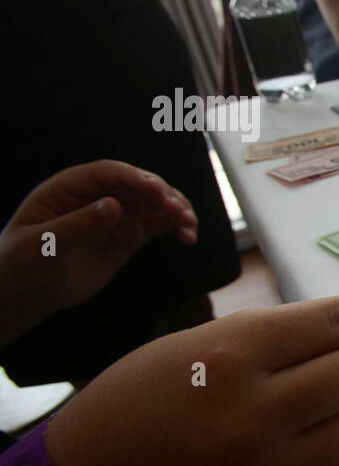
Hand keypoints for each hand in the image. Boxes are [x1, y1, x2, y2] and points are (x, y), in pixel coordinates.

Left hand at [0, 161, 197, 344]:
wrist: (26, 293)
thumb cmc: (22, 263)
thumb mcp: (43, 244)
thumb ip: (78, 224)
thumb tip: (114, 206)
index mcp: (70, 187)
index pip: (108, 173)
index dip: (135, 178)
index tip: (157, 191)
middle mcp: (98, 196)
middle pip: (138, 184)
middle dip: (162, 194)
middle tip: (179, 210)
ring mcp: (116, 216)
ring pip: (154, 203)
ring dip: (176, 209)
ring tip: (188, 225)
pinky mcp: (129, 237)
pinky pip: (158, 225)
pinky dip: (176, 227)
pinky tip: (187, 237)